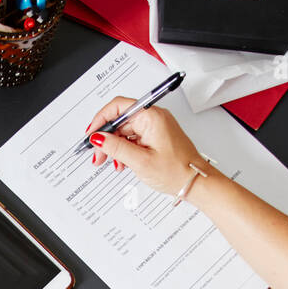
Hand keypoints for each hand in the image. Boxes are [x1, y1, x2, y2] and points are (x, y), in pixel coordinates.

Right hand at [85, 99, 209, 196]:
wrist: (195, 181)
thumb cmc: (177, 171)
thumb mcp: (140, 161)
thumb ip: (116, 147)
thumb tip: (98, 138)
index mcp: (151, 117)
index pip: (119, 106)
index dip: (101, 119)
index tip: (92, 134)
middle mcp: (154, 117)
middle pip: (120, 120)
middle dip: (106, 138)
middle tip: (98, 155)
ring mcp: (155, 126)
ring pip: (126, 131)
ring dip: (115, 146)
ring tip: (111, 162)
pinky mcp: (156, 136)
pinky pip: (134, 138)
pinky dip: (125, 149)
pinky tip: (123, 162)